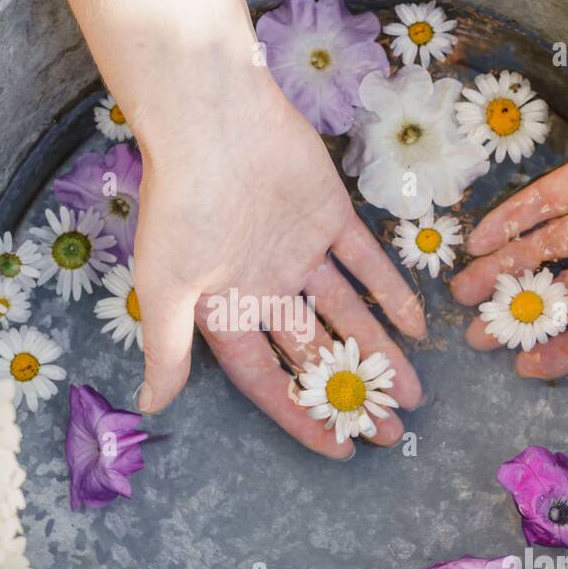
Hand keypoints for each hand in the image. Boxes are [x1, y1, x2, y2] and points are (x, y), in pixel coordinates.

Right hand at [133, 73, 425, 457]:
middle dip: (348, 392)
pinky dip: (391, 291)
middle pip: (313, 352)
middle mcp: (263, 286)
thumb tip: (149, 407)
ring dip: (378, 351)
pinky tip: (418, 327)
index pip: (267, 379)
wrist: (212, 118)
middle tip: (390, 431)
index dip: (300, 416)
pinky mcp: (328, 214)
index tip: (340, 450)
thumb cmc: (181, 206)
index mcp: (223, 309)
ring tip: (414, 394)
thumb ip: (166, 349)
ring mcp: (297, 250)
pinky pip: (366, 262)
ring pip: (346, 314)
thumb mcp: (165, 288)